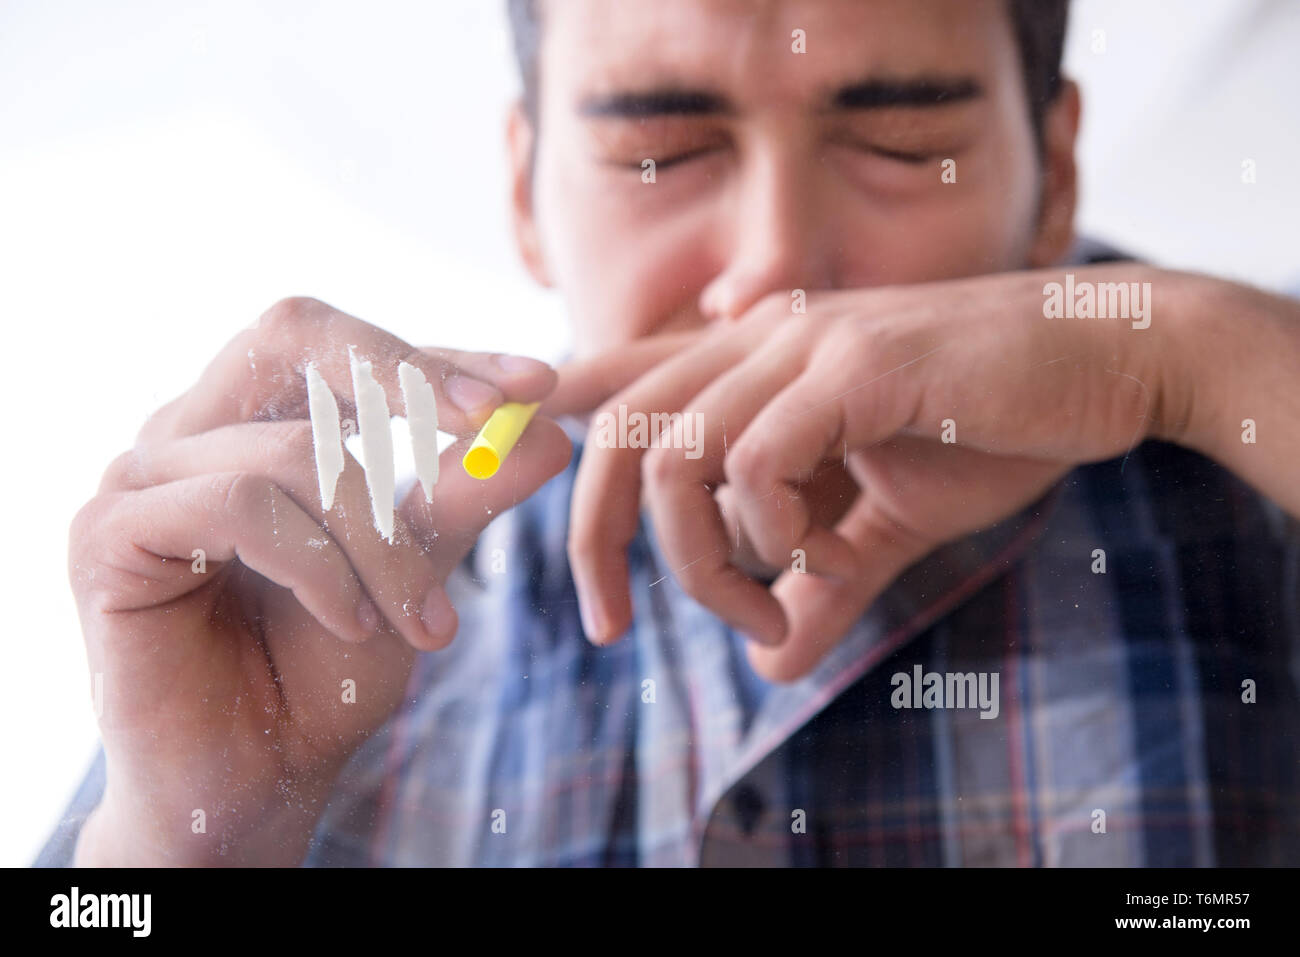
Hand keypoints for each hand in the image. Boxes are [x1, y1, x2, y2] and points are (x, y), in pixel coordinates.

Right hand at [71, 296, 570, 864]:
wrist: (255, 780)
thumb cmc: (323, 672)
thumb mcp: (415, 570)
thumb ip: (467, 495)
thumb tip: (547, 428)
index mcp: (252, 422)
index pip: (346, 350)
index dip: (442, 357)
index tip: (537, 383)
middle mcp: (190, 430)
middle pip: (294, 331)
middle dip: (409, 376)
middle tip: (492, 422)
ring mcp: (141, 475)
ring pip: (289, 451)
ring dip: (381, 540)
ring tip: (423, 623)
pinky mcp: (109, 533)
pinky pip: (238, 504)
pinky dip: (316, 565)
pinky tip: (345, 622)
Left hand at [551, 265, 1193, 680]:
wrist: (1107, 360)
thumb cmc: (990, 426)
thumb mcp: (887, 521)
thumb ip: (822, 581)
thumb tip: (774, 666)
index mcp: (751, 358)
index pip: (610, 377)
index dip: (534, 420)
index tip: (493, 484)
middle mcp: (759, 337)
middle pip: (613, 428)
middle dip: (588, 538)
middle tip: (609, 627)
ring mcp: (804, 343)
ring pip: (675, 457)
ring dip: (701, 562)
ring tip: (762, 613)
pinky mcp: (857, 365)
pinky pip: (758, 459)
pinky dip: (769, 532)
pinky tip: (818, 557)